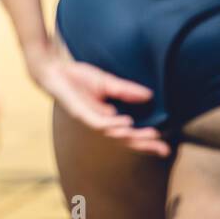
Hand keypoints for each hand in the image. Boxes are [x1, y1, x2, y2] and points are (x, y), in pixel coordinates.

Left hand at [28, 46, 169, 156]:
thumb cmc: (77, 77)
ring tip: (151, 134)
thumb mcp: (106, 82)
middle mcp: (99, 123)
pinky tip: (125, 123)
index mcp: (107, 118)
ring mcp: (89, 119)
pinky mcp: (79, 112)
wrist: (53, 69)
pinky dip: (111, 124)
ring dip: (131, 135)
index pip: (130, 134)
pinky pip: (96, 122)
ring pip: (113, 134)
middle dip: (144, 144)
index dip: (147, 142)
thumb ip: (126, 90)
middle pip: (124, 139)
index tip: (166, 148)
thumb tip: (150, 96)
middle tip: (164, 149)